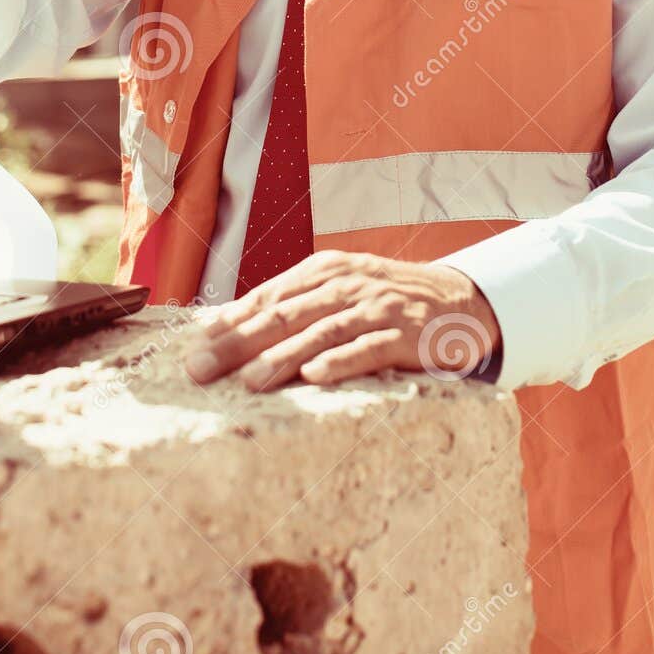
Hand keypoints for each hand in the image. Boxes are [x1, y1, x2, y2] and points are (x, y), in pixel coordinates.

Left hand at [183, 251, 501, 391]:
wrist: (461, 302)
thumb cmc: (385, 303)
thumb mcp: (337, 291)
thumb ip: (287, 304)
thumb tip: (218, 322)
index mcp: (324, 271)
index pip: (266, 297)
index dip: (228, 323)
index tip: (191, 350)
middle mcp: (346, 283)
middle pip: (284, 314)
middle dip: (238, 343)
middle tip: (201, 370)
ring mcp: (377, 307)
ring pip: (321, 331)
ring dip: (282, 356)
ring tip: (249, 382)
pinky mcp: (406, 335)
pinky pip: (369, 348)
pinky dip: (341, 361)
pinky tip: (316, 376)